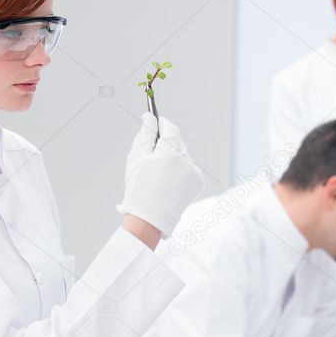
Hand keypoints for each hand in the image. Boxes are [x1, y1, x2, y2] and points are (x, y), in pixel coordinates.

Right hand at [117, 113, 204, 236]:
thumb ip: (145, 133)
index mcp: (171, 150)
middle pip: (177, 143)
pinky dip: (180, 172)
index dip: (161, 124)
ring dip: (172, 159)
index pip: (170, 128)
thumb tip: (150, 117)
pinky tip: (168, 183)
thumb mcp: (137, 156)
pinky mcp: (198, 182)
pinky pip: (188, 169)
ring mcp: (194, 171)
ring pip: (182, 156)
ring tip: (158, 175)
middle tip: (151, 156)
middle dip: (165, 146)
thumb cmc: (139, 187)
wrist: (149, 219)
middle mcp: (187, 158)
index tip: (154, 123)